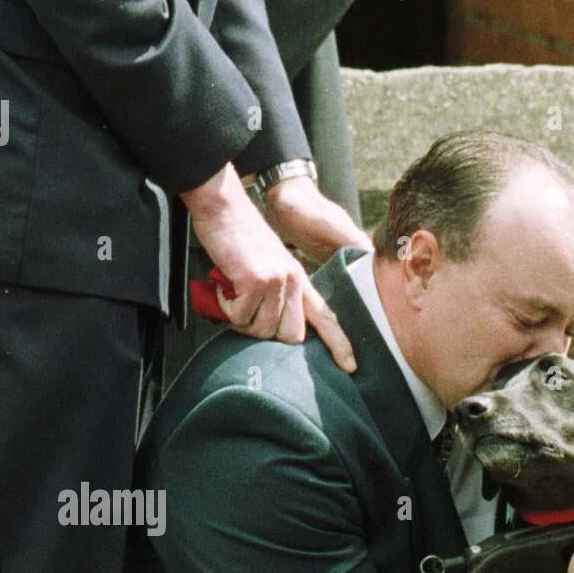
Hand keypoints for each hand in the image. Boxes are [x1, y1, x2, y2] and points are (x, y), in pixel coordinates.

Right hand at [180, 164, 356, 372]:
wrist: (223, 206)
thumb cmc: (240, 238)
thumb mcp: (270, 264)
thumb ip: (278, 292)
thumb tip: (271, 326)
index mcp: (300, 280)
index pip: (326, 317)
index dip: (338, 344)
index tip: (350, 367)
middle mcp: (294, 282)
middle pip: (291, 336)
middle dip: (266, 334)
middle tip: (245, 314)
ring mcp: (277, 281)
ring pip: (263, 331)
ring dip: (242, 321)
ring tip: (233, 297)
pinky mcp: (256, 281)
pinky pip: (240, 317)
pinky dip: (226, 308)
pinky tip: (224, 288)